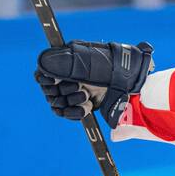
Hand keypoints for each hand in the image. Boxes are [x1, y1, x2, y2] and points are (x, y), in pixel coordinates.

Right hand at [36, 39, 152, 128]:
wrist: (134, 86)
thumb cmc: (113, 68)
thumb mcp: (86, 61)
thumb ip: (62, 62)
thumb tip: (40, 63)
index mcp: (68, 60)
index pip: (43, 74)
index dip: (46, 80)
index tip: (54, 81)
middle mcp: (71, 76)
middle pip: (49, 91)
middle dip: (62, 91)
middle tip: (80, 89)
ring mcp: (78, 91)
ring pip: (57, 104)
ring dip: (70, 102)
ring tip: (86, 97)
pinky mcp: (86, 106)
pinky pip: (68, 114)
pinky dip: (74, 113)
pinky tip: (86, 109)